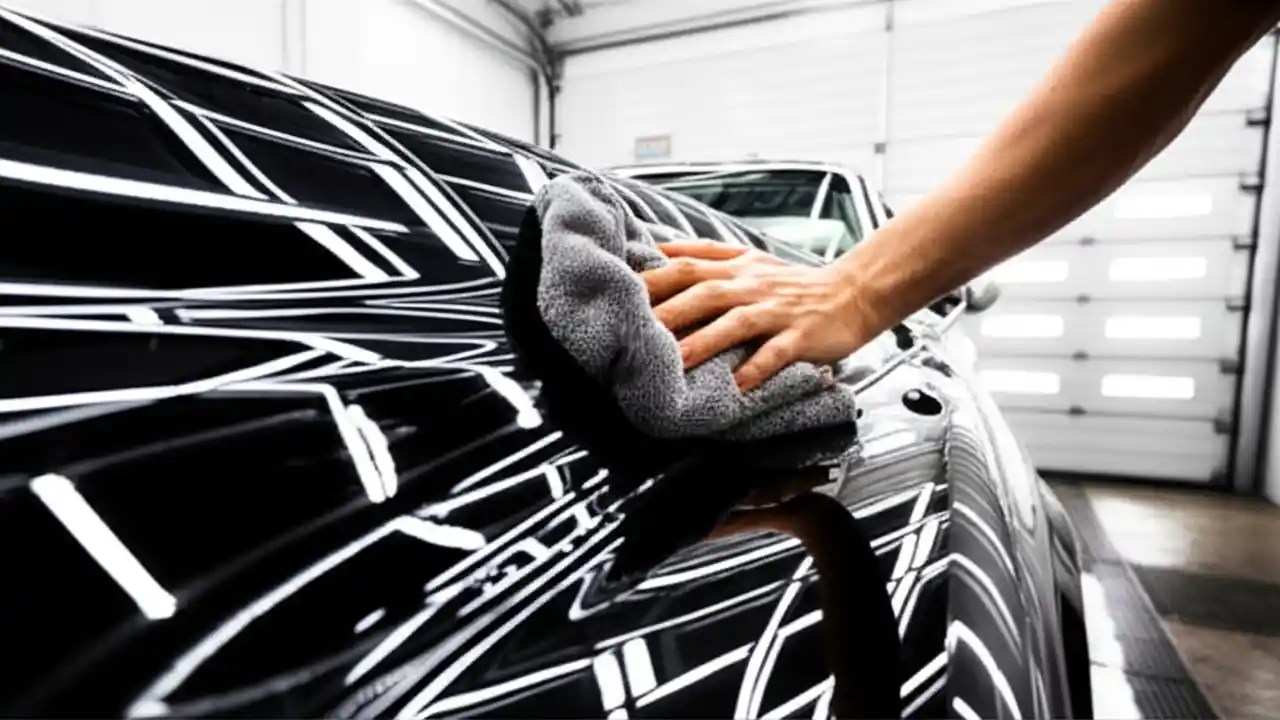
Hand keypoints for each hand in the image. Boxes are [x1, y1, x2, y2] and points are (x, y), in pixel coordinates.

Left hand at [641, 240, 875, 390]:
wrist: (852, 292)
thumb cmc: (794, 284)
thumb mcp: (749, 259)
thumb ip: (707, 254)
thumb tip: (659, 250)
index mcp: (736, 267)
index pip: (687, 266)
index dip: (653, 277)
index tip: (620, 290)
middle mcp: (752, 285)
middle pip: (705, 292)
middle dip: (668, 311)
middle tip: (634, 332)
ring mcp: (777, 310)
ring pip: (736, 323)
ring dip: (704, 342)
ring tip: (675, 364)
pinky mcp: (802, 334)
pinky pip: (777, 352)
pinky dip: (757, 367)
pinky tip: (738, 386)